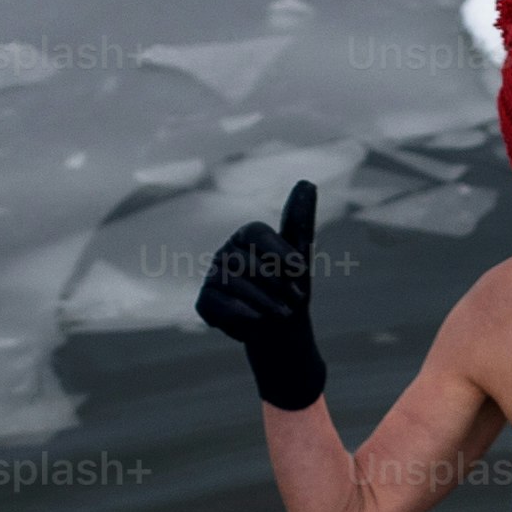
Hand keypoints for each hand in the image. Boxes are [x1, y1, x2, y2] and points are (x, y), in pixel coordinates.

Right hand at [195, 179, 327, 411]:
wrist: (280, 330)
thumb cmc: (291, 288)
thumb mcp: (300, 257)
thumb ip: (300, 221)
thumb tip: (306, 182)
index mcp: (248, 235)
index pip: (257, 233)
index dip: (279, 252)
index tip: (300, 270)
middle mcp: (226, 251)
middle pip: (245, 261)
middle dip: (275, 284)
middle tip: (295, 302)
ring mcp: (212, 276)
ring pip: (232, 284)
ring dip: (261, 302)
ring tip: (281, 316)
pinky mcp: (204, 301)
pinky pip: (216, 305)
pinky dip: (238, 315)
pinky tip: (255, 322)